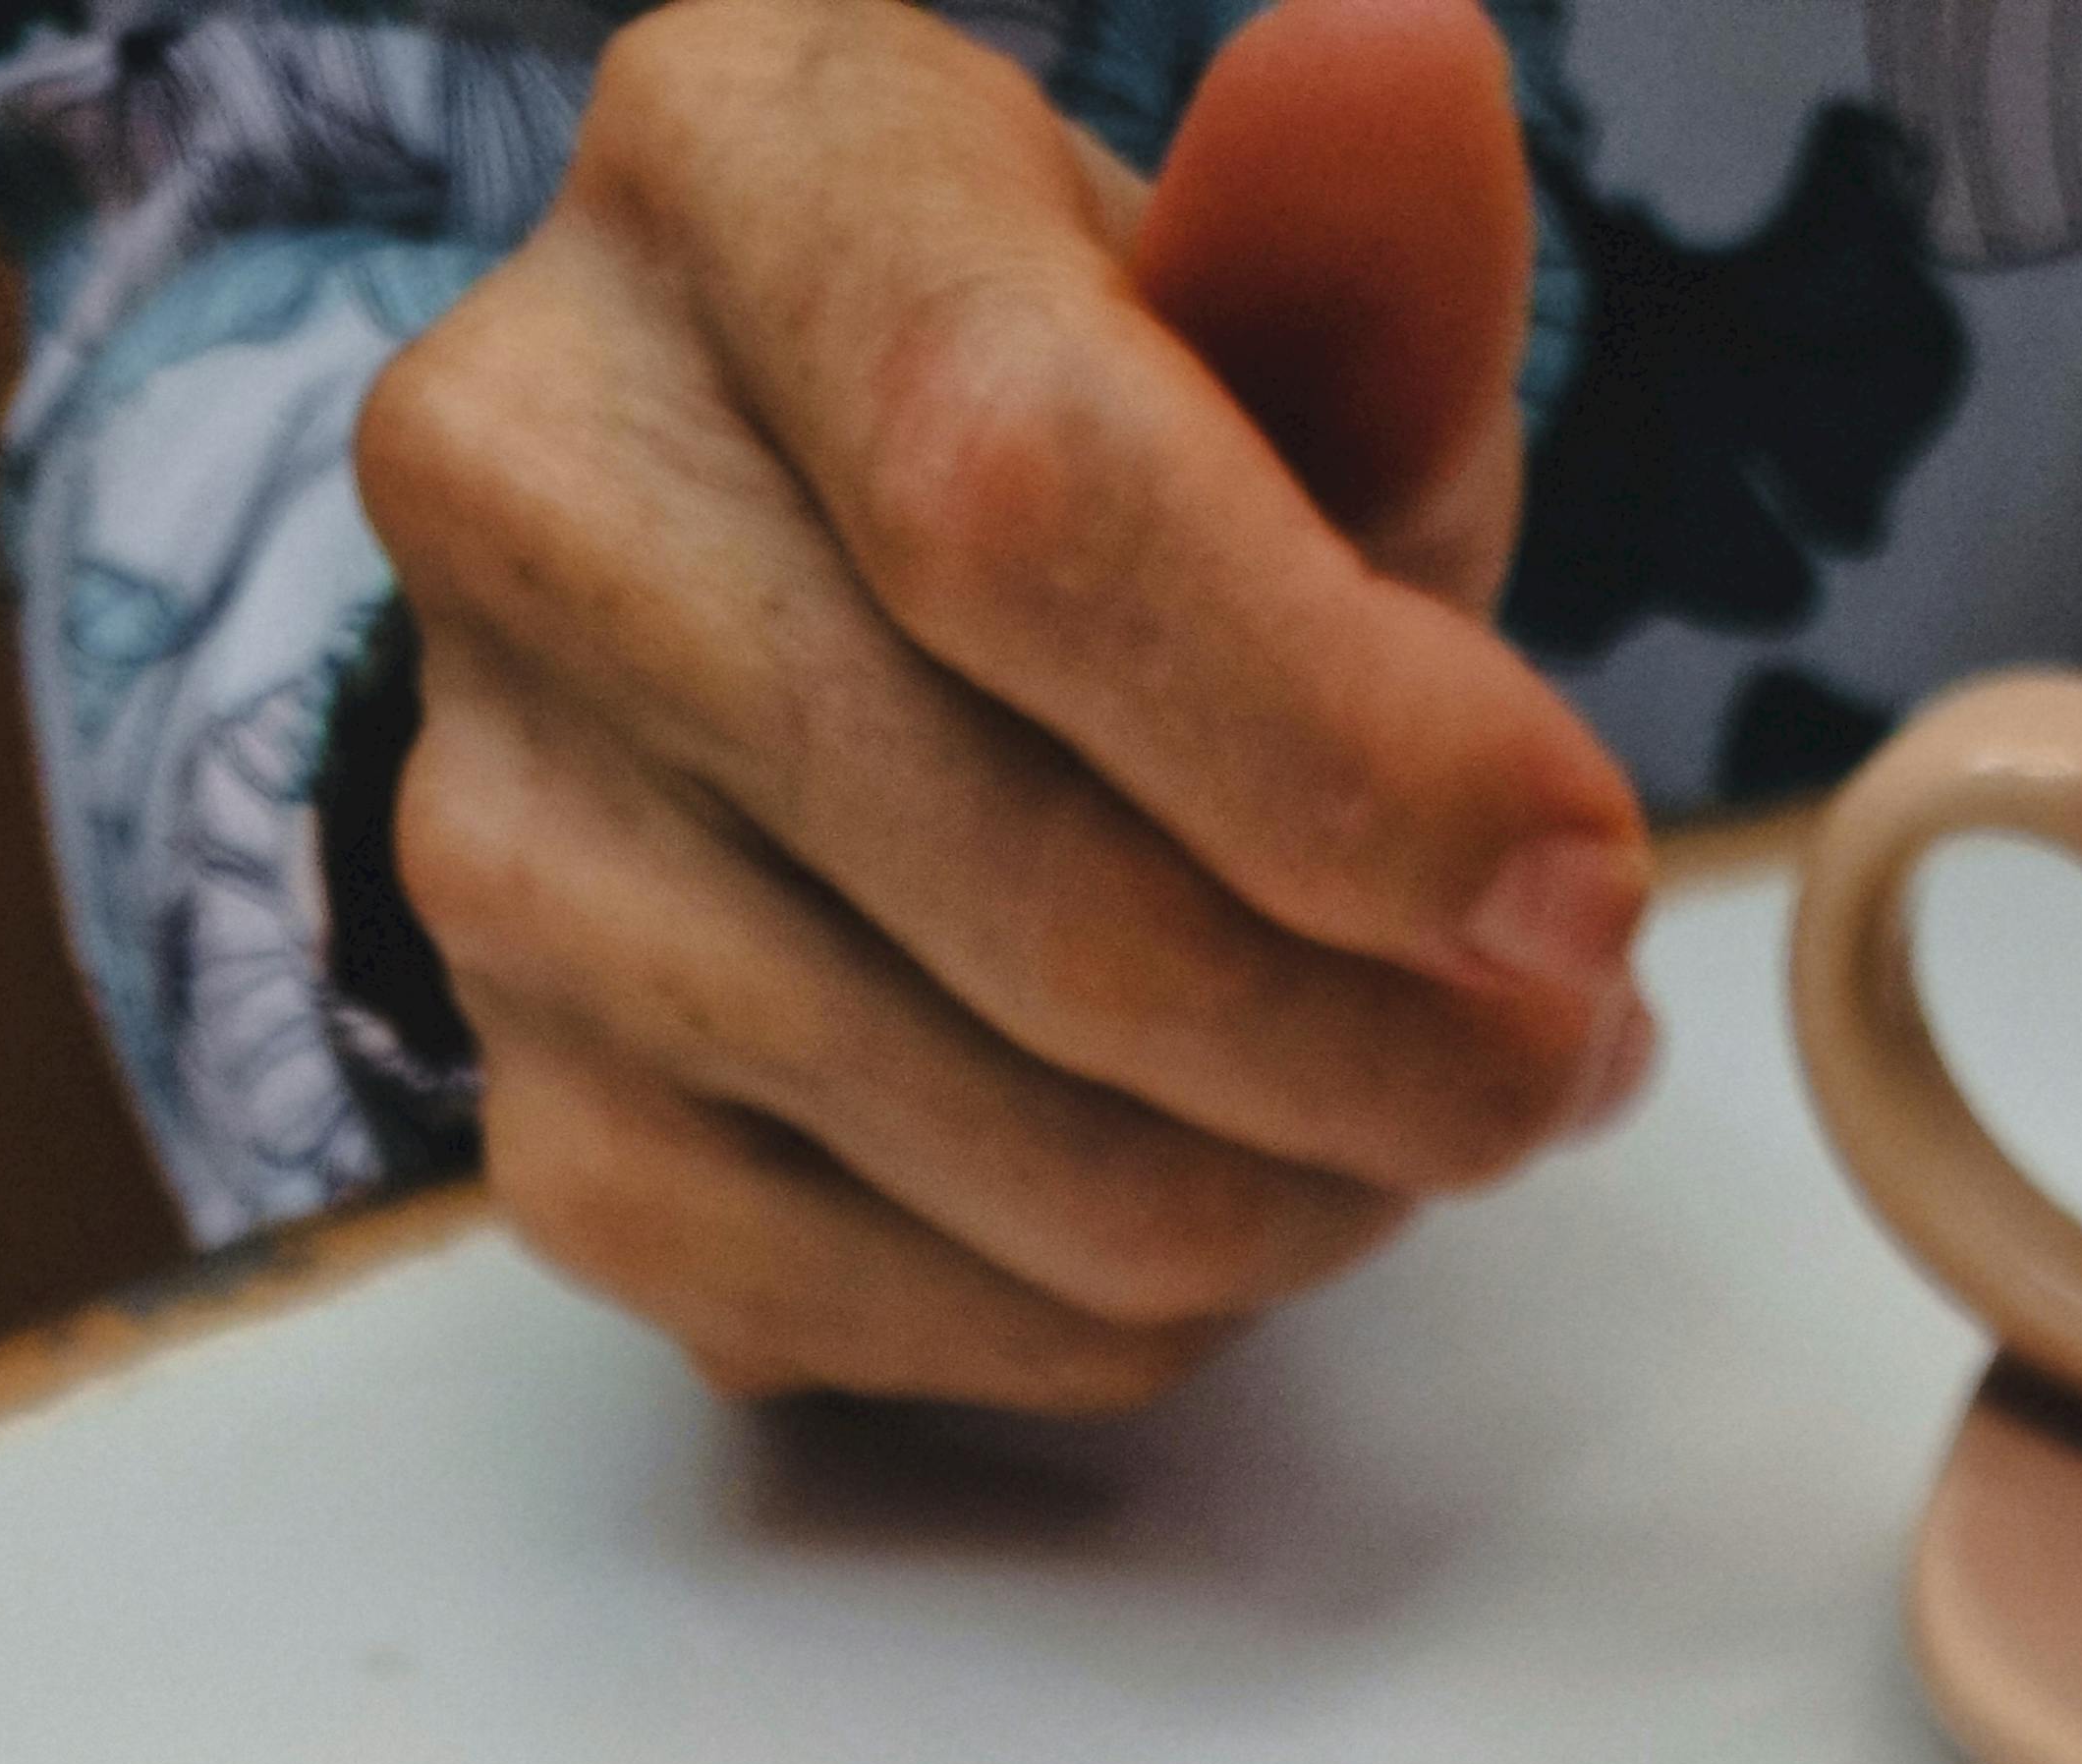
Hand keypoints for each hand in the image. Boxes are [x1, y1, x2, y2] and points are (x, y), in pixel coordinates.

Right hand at [361, 0, 1649, 1411]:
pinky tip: (1224, 1190)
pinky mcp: (535, 1119)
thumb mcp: (1262, 312)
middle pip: (1049, 898)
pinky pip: (918, 1321)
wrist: (820, 621)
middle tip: (1564, 1057)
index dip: (1355, 756)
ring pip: (1015, 1157)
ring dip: (1307, 1200)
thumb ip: (1360, 256)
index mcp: (730, 167)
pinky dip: (1142, 1312)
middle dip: (1397, 1051)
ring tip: (1425, 1111)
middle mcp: (534, 478)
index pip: (1021, 504)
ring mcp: (496, 827)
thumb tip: (1400, 79)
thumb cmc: (1104, 452)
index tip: (1585, 883)